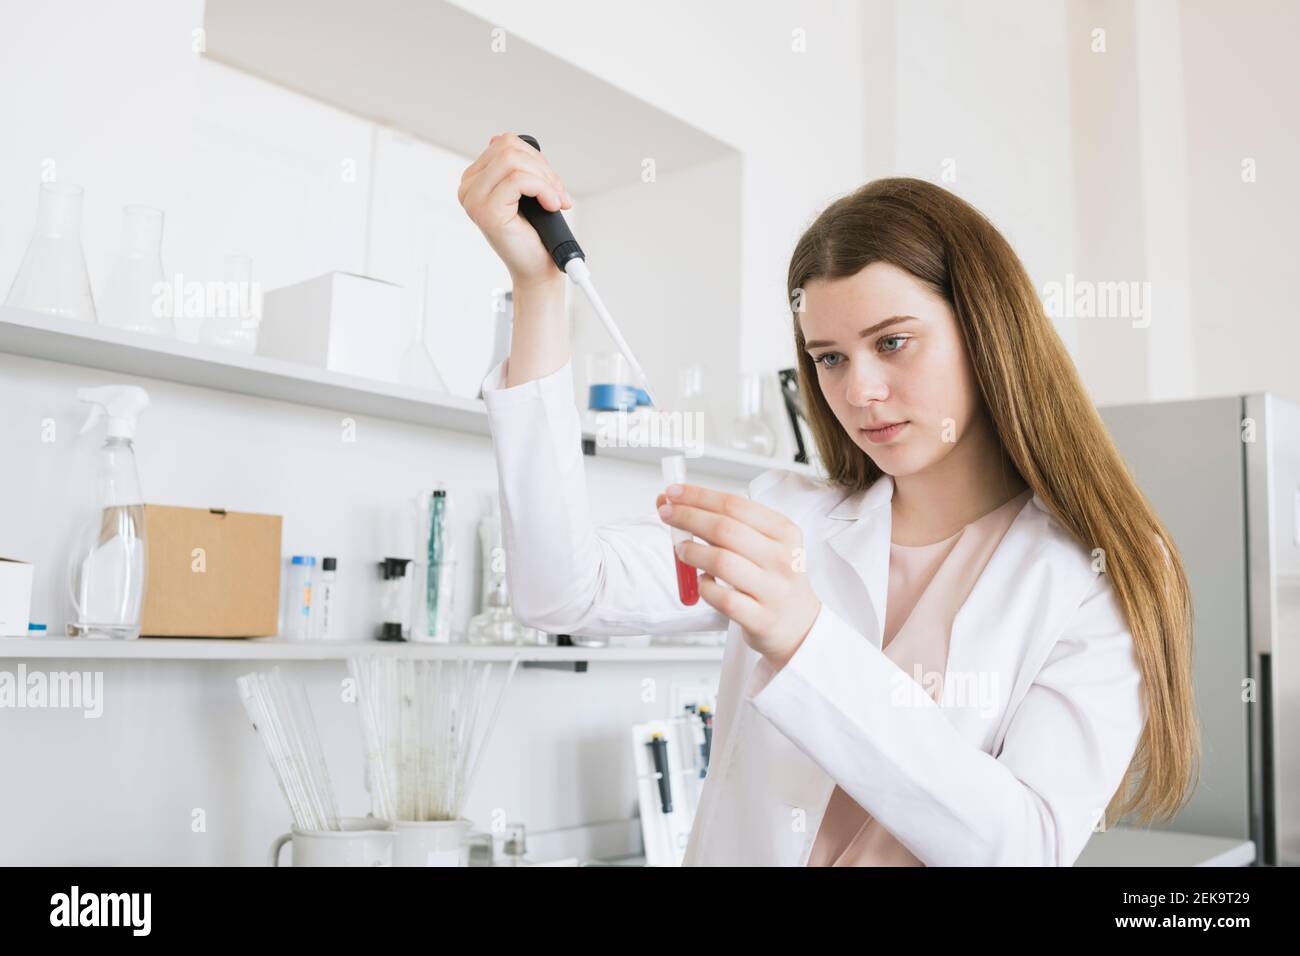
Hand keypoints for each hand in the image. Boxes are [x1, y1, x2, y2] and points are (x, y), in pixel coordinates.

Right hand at [457, 132, 574, 288]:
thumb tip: (501, 138)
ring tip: (556, 201)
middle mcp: (468, 188)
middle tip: (558, 193)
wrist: (538, 270)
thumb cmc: (534, 235)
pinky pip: (519, 180)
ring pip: (514, 161)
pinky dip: (544, 189)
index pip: (504, 143)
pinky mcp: (486, 212)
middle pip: (509, 147)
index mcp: (475, 180)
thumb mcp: (525, 191)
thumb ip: (513, 165)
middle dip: (542, 167)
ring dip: (545, 179)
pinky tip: (551, 205)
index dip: (536, 158)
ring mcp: (474, 200)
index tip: (552, 183)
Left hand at [657, 483, 820, 666]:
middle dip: (688, 517)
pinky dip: (704, 587)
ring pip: (722, 561)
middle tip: (666, 513)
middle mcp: (782, 558)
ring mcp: (773, 590)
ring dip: (693, 552)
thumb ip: (726, 525)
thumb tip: (676, 503)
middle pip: (725, 529)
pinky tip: (702, 582)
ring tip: (682, 550)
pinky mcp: (761, 618)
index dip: (699, 496)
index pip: (735, 505)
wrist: (800, 625)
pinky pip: (723, 598)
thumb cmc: (772, 578)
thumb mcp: (764, 545)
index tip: (673, 492)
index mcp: (784, 532)